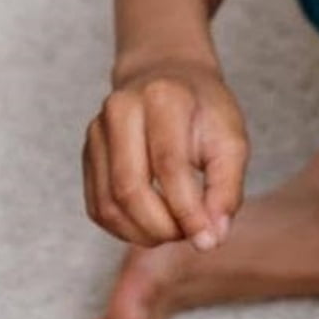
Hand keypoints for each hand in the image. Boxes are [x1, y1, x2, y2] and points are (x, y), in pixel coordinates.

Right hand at [84, 60, 248, 250]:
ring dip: (142, 234)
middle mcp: (120, 110)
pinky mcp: (87, 155)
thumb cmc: (203, 112)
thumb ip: (226, 188)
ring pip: (108, 204)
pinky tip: (150, 227)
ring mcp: (96, 132)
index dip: (188, 211)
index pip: (168, 166)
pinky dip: (124, 230)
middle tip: (189, 235)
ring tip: (173, 231)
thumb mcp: (231, 141)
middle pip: (130, 188)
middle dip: (162, 227)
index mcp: (162, 98)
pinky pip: (97, 208)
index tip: (206, 240)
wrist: (167, 79)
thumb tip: (211, 238)